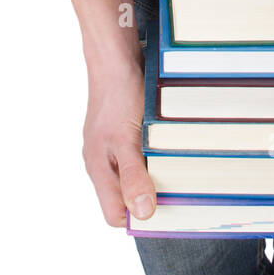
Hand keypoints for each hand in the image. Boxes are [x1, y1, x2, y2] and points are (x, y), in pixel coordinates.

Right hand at [82, 58, 157, 225]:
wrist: (116, 57)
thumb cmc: (119, 95)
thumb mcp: (129, 139)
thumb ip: (132, 176)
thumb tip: (141, 213)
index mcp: (98, 168)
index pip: (114, 214)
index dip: (137, 217)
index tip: (165, 209)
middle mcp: (101, 160)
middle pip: (123, 197)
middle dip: (147, 196)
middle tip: (175, 187)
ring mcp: (110, 145)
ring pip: (131, 175)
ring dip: (152, 174)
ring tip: (172, 164)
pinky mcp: (121, 131)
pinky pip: (136, 154)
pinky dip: (150, 155)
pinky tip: (164, 145)